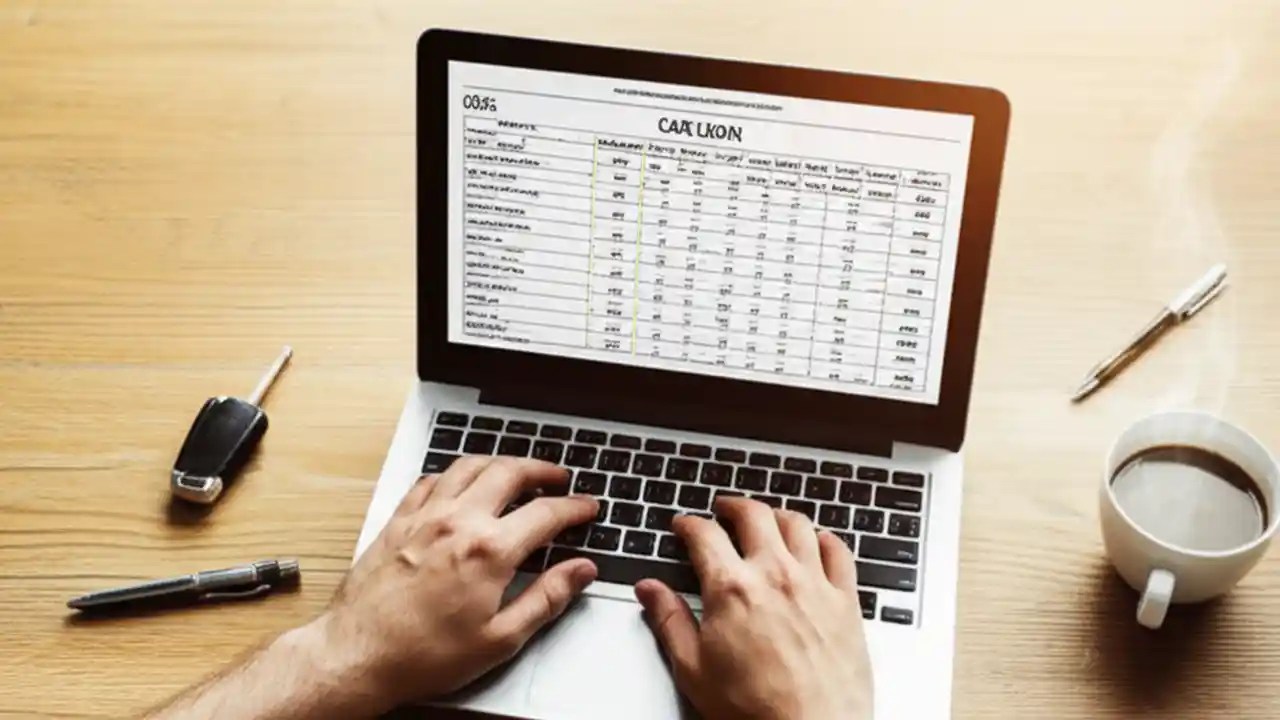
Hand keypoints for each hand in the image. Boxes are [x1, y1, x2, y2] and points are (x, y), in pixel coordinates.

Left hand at [312, 457, 598, 709]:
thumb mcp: (500, 639)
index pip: (546, 513)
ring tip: (516, 470)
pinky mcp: (398, 521)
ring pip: (469, 466)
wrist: (358, 655)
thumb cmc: (423, 655)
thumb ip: (547, 598)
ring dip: (500, 462)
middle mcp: (458, 522)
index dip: (574, 507)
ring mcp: (424, 517)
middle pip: (509, 473)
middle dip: (541, 470)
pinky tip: (460, 482)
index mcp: (489, 551)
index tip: (586, 507)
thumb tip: (579, 572)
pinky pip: (431, 480)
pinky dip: (454, 474)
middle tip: (558, 478)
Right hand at [635, 497, 872, 719]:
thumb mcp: (694, 670)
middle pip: (753, 515)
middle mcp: (775, 575)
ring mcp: (814, 583)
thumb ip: (669, 621)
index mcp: (731, 588)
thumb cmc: (754, 711)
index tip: (684, 525)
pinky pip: (839, 551)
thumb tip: (649, 590)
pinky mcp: (846, 600)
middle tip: (724, 509)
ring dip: (777, 515)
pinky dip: (824, 539)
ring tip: (767, 519)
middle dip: (733, 506)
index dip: (689, 524)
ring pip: (797, 524)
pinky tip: (817, 541)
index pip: (704, 534)